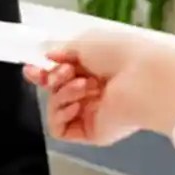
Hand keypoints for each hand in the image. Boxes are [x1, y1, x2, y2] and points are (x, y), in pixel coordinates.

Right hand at [23, 30, 174, 145]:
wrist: (142, 78)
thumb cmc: (119, 54)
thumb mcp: (85, 43)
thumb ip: (62, 51)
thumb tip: (48, 57)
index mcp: (94, 70)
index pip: (60, 76)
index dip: (43, 74)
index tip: (31, 69)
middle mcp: (92, 92)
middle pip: (55, 91)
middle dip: (53, 79)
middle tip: (65, 71)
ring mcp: (92, 113)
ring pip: (56, 108)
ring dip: (62, 93)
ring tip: (83, 84)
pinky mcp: (92, 132)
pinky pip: (61, 129)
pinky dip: (60, 114)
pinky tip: (76, 103)